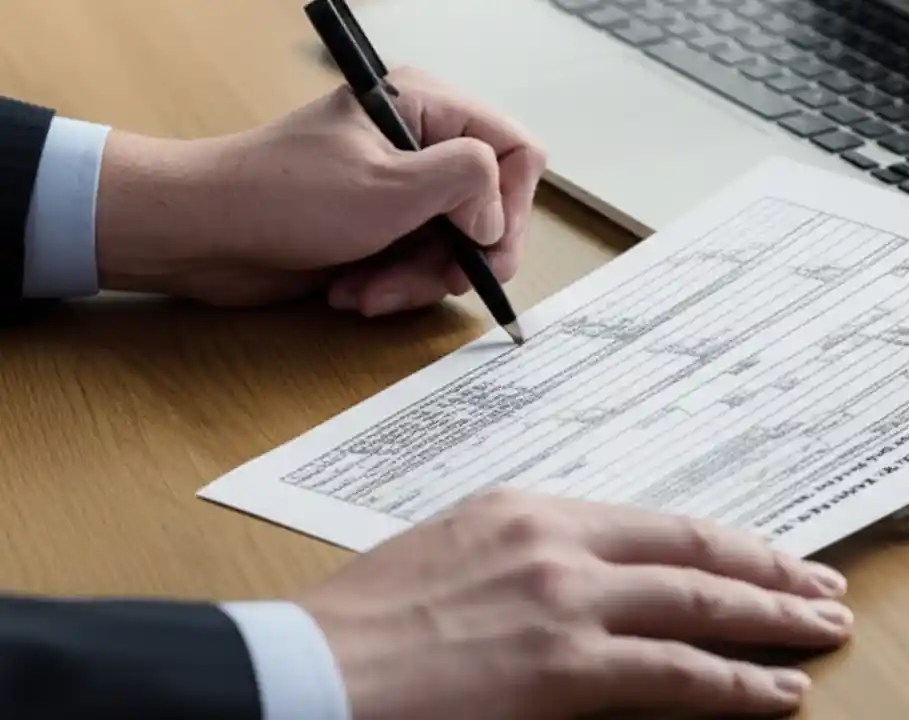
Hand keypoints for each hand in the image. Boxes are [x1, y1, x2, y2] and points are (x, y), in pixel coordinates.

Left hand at [95, 67, 546, 315]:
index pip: (515, 151)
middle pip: (488, 210)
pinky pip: (419, 266)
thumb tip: (496, 214)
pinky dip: (392, 286)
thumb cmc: (282, 198)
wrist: (202, 235)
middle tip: (438, 282)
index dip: (511, 205)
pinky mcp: (380, 228)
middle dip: (457, 257)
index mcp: (425, 109)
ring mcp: (399, 189)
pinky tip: (352, 291)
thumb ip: (466, 182)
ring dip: (416, 280)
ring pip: (454, 248)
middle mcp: (419, 144)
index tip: (481, 244)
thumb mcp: (389, 187)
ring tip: (369, 290)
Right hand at [299, 489, 852, 719]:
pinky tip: (777, 691)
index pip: (655, 522)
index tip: (764, 553)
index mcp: (530, 509)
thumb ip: (527, 555)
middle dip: (770, 571)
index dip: (722, 540)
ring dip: (772, 619)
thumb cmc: (366, 623)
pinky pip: (677, 674)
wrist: (309, 669)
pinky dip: (737, 684)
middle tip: (823, 584)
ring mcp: (567, 601)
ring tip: (823, 628)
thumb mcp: (452, 554)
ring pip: (701, 604)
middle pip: (695, 551)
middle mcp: (560, 542)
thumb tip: (586, 578)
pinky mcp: (565, 667)